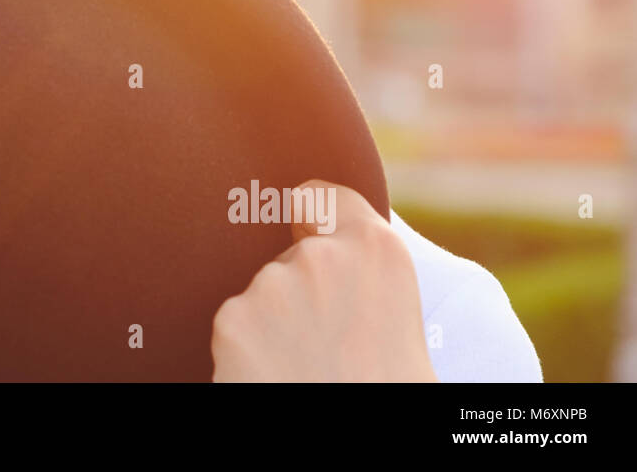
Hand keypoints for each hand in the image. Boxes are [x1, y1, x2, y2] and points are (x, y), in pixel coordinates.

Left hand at [211, 179, 436, 381]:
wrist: (357, 444)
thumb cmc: (393, 386)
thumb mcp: (407, 327)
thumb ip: (369, 282)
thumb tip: (338, 257)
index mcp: (378, 252)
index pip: (317, 195)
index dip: (311, 218)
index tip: (308, 234)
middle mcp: (320, 257)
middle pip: (290, 257)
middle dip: (298, 293)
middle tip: (327, 347)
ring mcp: (271, 287)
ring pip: (263, 296)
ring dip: (274, 326)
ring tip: (307, 370)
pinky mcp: (232, 322)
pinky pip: (237, 328)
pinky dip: (247, 353)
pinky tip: (278, 378)